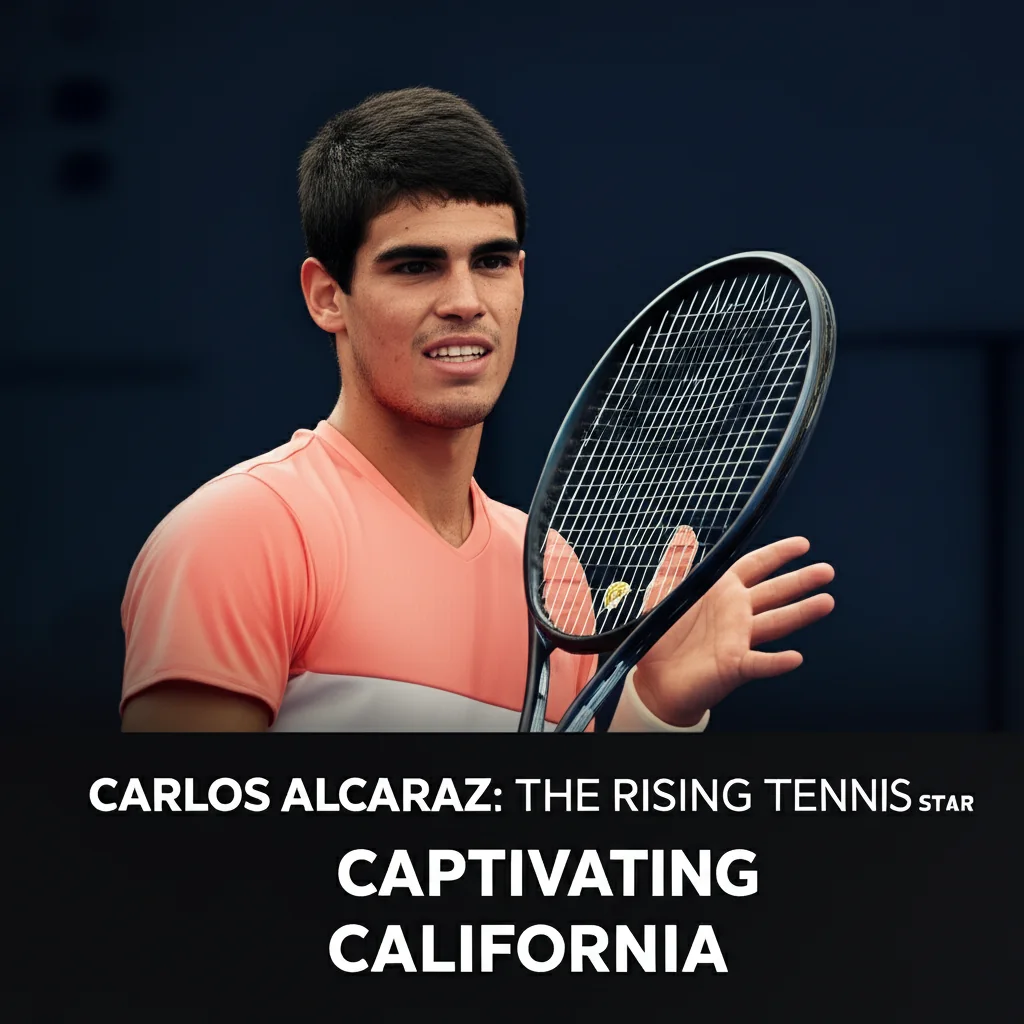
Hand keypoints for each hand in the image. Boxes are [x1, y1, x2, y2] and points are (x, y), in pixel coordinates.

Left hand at [632, 531, 834, 726]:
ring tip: (826, 602)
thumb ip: (676, 567)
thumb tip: (686, 536)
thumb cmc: (661, 636)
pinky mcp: (734, 666)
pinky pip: (759, 663)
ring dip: (801, 613)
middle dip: (800, 581)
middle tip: (827, 571)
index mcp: (722, 591)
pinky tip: (794, 658)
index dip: (777, 554)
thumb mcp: (664, 596)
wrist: (655, 680)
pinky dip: (776, 661)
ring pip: (776, 623)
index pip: (755, 566)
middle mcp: (736, 613)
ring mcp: (739, 639)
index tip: (803, 545)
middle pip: (774, 592)